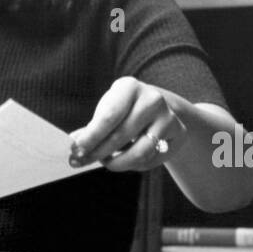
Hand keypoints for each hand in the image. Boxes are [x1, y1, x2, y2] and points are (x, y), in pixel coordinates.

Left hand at [68, 78, 188, 172]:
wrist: (160, 110)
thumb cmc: (124, 111)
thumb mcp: (107, 112)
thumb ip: (91, 130)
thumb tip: (74, 147)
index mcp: (129, 87)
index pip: (108, 116)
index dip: (91, 137)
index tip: (75, 150)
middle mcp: (152, 98)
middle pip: (121, 135)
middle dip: (97, 152)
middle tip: (80, 161)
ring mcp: (167, 116)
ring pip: (139, 152)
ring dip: (116, 163)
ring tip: (105, 162)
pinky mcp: (178, 133)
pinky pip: (151, 159)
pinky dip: (133, 164)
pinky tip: (125, 159)